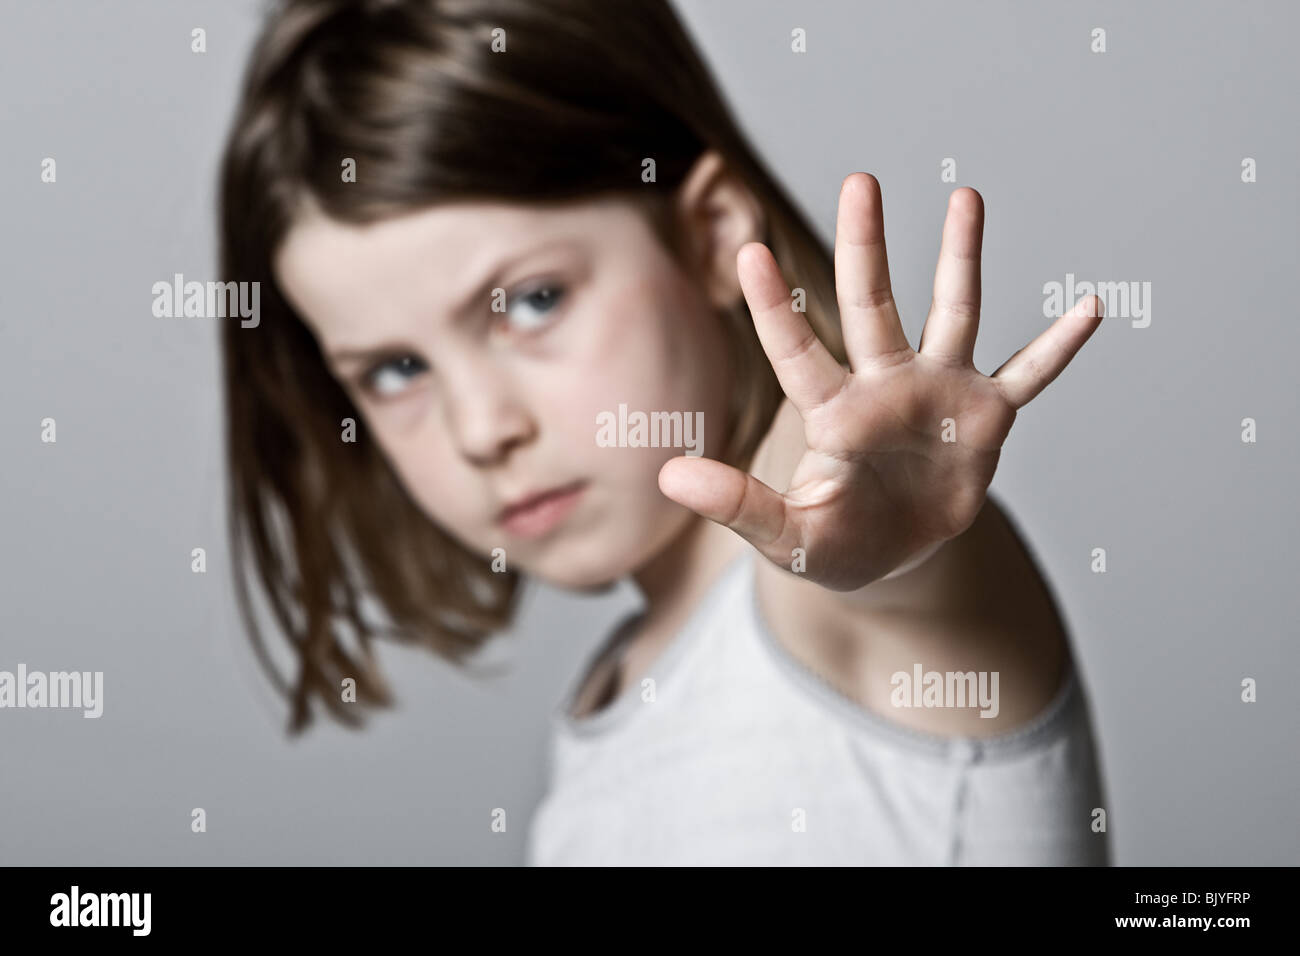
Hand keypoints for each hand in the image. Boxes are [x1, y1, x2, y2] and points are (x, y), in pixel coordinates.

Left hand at [658, 174, 1102, 591]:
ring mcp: (937, 394)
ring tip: (965, 197)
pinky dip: (1057, 348)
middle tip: (859, 180)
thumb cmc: (831, 544)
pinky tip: (1089, 307)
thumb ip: (737, 505)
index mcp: (833, 414)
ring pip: (950, 315)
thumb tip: (670, 476)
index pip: (797, 351)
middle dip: (866, 245)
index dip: (774, 306)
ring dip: (959, 260)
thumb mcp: (785, 537)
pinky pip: (1029, 375)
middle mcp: (884, 387)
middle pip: (872, 305)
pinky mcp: (985, 417)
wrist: (890, 558)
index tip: (749, 251)